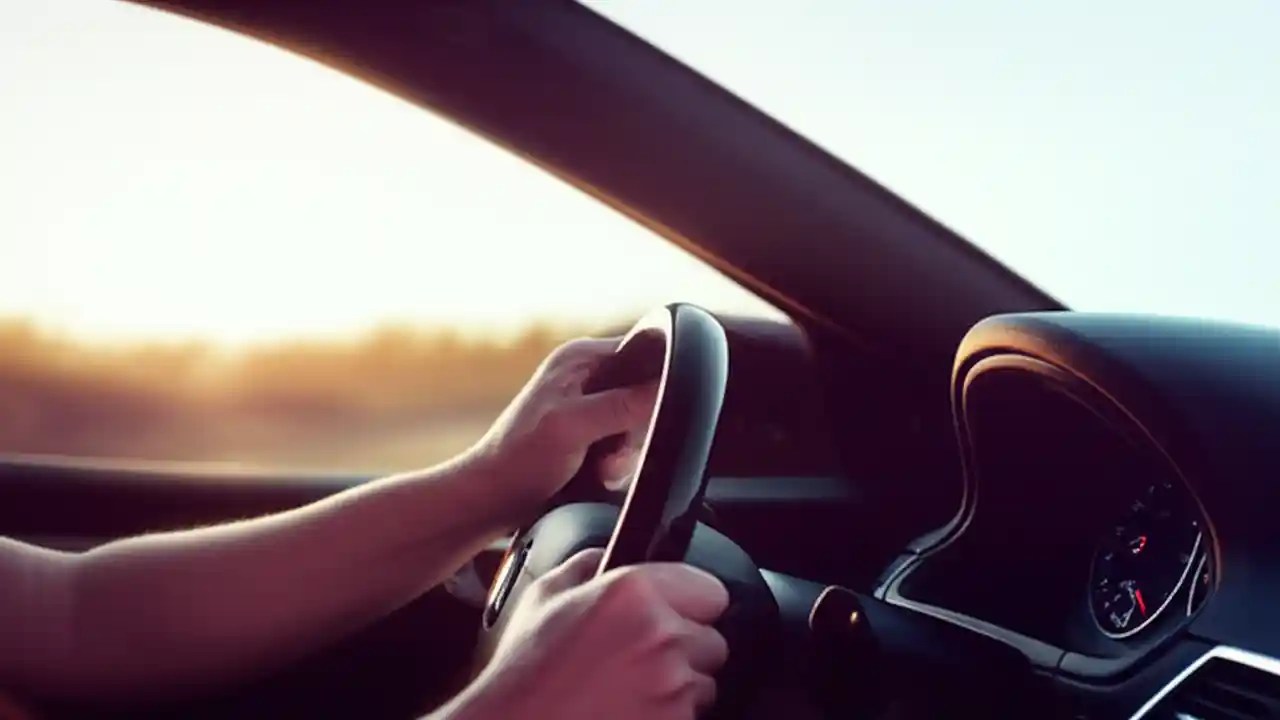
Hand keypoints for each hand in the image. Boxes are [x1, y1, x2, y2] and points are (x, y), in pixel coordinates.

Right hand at [438, 549, 729, 719]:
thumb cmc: (524, 671)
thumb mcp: (544, 596)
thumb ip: (589, 563)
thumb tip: (612, 552)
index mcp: (633, 592)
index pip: (712, 591)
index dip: (692, 605)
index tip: (674, 615)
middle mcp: (660, 635)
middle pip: (712, 642)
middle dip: (685, 652)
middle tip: (641, 661)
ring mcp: (670, 687)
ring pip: (704, 686)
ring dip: (678, 689)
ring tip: (629, 691)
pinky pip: (690, 717)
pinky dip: (668, 717)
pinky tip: (629, 712)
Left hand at [468, 337, 657, 517]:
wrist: (490, 499)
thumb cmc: (518, 458)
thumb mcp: (573, 427)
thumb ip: (622, 406)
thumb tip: (670, 388)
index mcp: (581, 358)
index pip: (645, 350)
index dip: (660, 380)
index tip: (653, 414)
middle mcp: (586, 376)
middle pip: (647, 393)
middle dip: (638, 429)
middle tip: (612, 452)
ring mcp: (588, 406)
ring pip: (638, 425)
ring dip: (625, 453)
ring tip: (599, 469)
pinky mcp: (588, 435)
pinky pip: (624, 446)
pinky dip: (616, 465)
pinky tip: (597, 476)